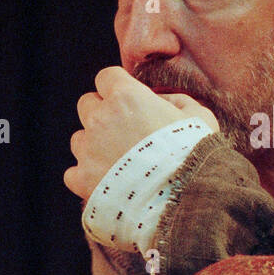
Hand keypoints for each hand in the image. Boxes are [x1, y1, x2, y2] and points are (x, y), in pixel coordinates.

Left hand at [64, 66, 219, 201]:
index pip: (107, 77)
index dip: (119, 87)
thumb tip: (162, 100)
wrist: (184, 197)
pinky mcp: (83, 179)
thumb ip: (177, 100)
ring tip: (119, 161)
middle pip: (87, 103)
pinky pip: (73, 173)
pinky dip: (87, 177)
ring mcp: (88, 150)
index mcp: (127, 97)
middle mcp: (101, 119)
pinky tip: (108, 183)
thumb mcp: (199, 116)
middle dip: (103, 112)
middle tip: (125, 131)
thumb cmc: (194, 153)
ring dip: (94, 145)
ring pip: (79, 139)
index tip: (131, 100)